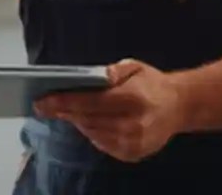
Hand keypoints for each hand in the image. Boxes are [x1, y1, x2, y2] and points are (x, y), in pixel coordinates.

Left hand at [33, 59, 184, 162]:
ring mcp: (133, 143)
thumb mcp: (134, 67)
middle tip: (48, 105)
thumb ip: (112, 71)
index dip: (64, 103)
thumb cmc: (152, 84)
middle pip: (88, 120)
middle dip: (66, 112)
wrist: (179, 106)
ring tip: (68, 112)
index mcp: (133, 98)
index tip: (42, 102)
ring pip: (92, 134)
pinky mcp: (132, 154)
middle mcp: (133, 124)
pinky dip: (92, 133)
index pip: (90, 102)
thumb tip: (89, 78)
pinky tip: (90, 122)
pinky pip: (102, 144)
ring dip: (78, 123)